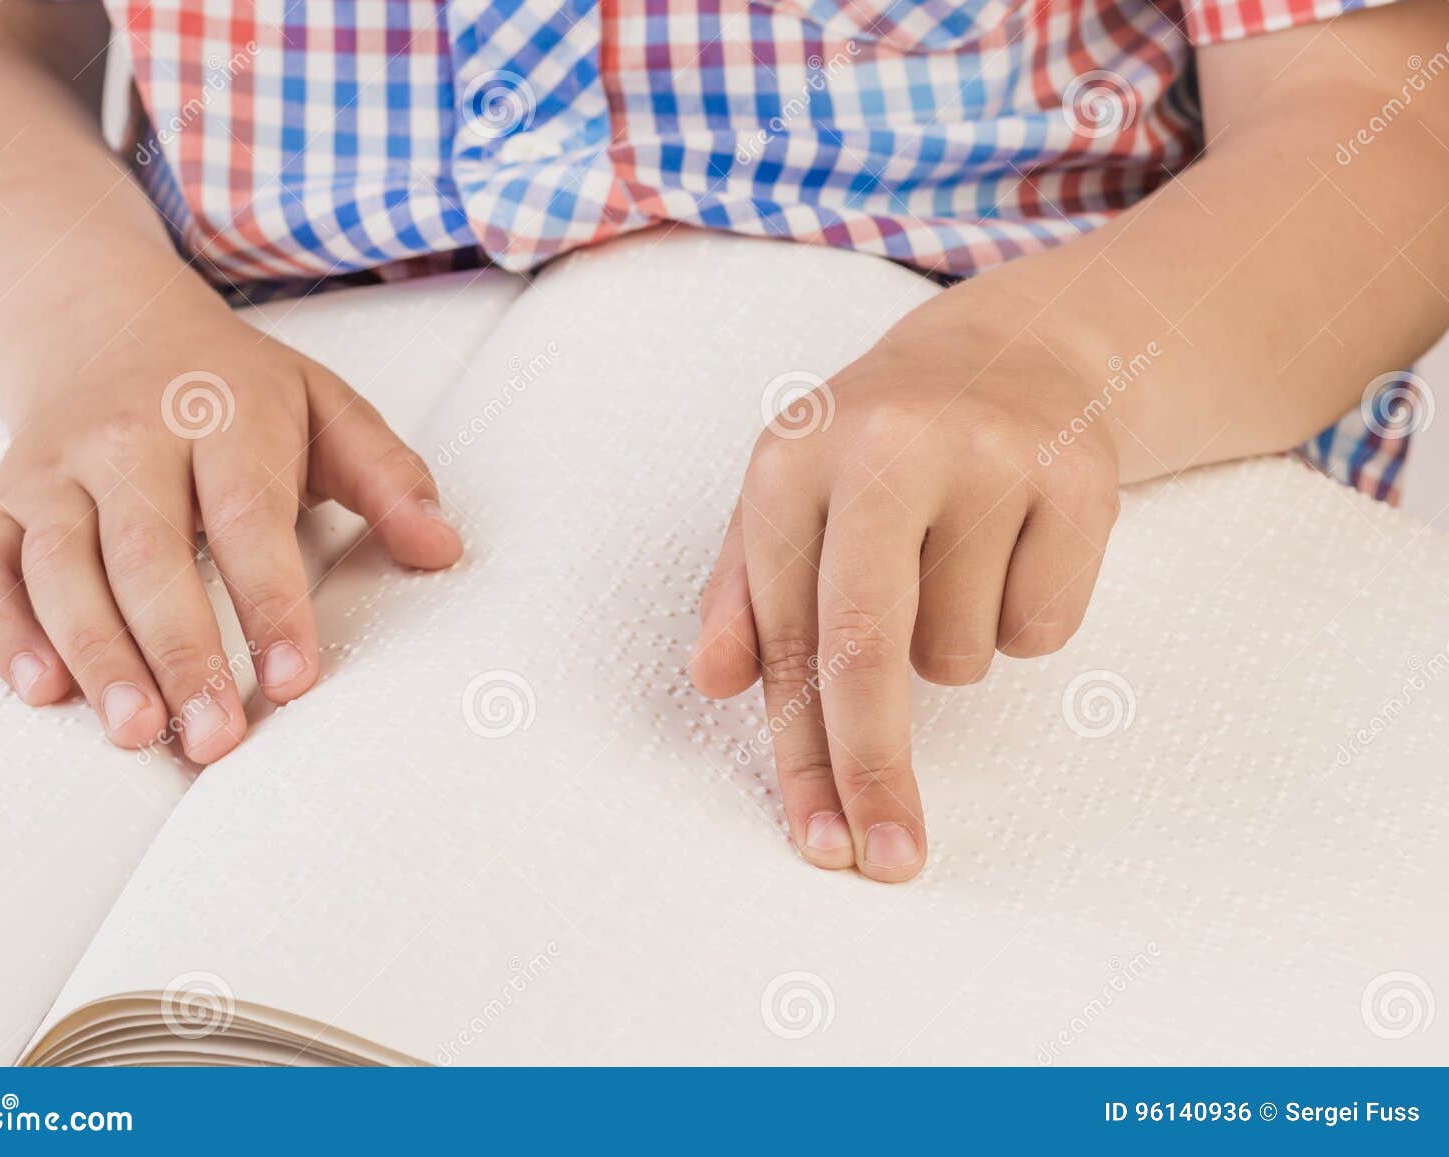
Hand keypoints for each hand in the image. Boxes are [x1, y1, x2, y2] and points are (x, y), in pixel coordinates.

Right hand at [0, 311, 461, 762]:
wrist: (104, 323)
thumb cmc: (233, 388)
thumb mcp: (325, 406)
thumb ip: (388, 475)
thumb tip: (443, 547)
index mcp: (219, 415)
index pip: (245, 516)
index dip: (269, 600)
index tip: (296, 678)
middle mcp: (125, 441)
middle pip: (145, 553)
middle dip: (180, 650)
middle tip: (214, 738)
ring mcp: (53, 473)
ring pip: (60, 568)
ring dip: (95, 655)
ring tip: (137, 733)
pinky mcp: (3, 502)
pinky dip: (1, 630)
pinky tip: (43, 690)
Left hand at [690, 305, 1121, 881]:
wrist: (1015, 350)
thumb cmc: (877, 453)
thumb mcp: (791, 500)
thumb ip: (744, 593)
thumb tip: (714, 684)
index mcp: (790, 460)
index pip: (783, 636)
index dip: (801, 755)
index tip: (822, 845)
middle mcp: (881, 446)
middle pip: (866, 647)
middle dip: (873, 767)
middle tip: (892, 856)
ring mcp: (986, 454)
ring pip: (961, 654)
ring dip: (955, 649)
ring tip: (956, 561)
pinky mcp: (1078, 474)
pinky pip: (1043, 631)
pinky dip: (1025, 620)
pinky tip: (1015, 549)